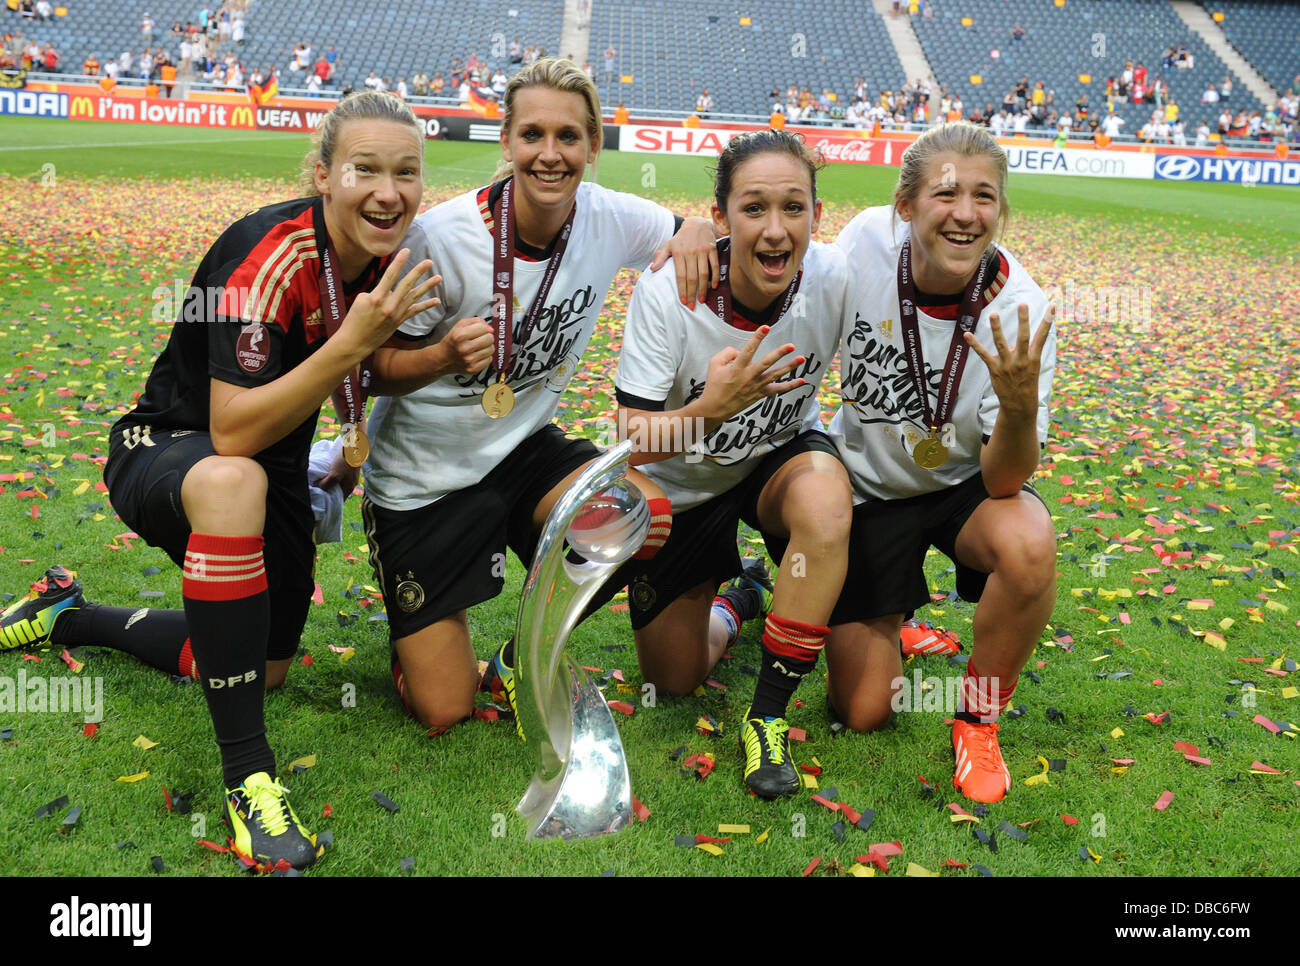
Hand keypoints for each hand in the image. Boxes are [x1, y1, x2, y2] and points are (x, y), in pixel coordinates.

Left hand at [317, 440, 359, 499]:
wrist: (353, 446)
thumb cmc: (345, 463)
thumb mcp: (334, 476)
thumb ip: (326, 484)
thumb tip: (318, 487)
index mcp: (349, 488)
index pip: (339, 500)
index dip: (330, 501)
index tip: (322, 499)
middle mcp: (351, 483)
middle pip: (338, 491)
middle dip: (328, 491)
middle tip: (318, 489)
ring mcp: (350, 476)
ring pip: (337, 483)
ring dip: (329, 482)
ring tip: (320, 480)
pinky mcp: (348, 468)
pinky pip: (338, 475)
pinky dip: (332, 475)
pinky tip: (326, 472)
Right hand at [338, 248, 440, 356]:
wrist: (355, 342)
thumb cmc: (354, 319)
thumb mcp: (361, 301)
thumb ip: (378, 292)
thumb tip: (391, 290)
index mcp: (376, 297)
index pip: (390, 275)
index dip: (399, 262)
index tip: (406, 251)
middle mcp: (388, 306)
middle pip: (406, 284)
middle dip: (418, 272)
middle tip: (429, 262)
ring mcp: (396, 314)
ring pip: (414, 297)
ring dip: (427, 286)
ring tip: (438, 278)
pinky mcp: (399, 321)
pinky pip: (414, 311)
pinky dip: (425, 305)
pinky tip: (436, 301)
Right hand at [434, 316, 493, 374]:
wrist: (443, 358)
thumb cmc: (452, 341)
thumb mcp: (459, 326)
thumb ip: (475, 321)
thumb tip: (490, 328)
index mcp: (460, 336)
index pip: (483, 328)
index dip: (484, 327)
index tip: (480, 330)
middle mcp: (464, 348)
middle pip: (489, 338)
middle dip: (486, 336)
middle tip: (480, 338)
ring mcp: (469, 360)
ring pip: (491, 349)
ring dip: (487, 346)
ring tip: (478, 347)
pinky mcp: (473, 369)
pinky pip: (489, 359)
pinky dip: (485, 356)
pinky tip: (477, 354)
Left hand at [649, 216, 717, 307]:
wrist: (697, 223)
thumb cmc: (681, 238)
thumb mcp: (669, 245)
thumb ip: (660, 257)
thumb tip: (652, 269)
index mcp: (679, 253)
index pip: (680, 275)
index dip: (682, 289)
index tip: (683, 302)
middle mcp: (690, 253)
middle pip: (692, 277)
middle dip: (692, 293)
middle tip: (692, 306)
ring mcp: (702, 251)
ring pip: (703, 273)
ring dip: (703, 288)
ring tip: (702, 300)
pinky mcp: (712, 249)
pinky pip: (715, 265)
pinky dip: (715, 276)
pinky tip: (713, 286)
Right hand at [699, 325, 804, 419]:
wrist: (715, 409)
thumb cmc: (714, 384)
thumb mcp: (714, 364)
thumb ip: (727, 352)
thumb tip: (740, 350)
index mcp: (736, 368)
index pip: (748, 350)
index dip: (757, 338)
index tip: (766, 327)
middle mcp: (748, 377)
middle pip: (766, 363)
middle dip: (779, 353)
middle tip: (791, 345)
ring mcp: (756, 386)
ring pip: (775, 375)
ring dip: (789, 367)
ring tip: (802, 358)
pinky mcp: (760, 394)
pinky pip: (778, 390)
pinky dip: (790, 386)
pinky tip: (802, 381)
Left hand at [964, 302, 1052, 419]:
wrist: (1020, 405)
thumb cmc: (1026, 383)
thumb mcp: (1031, 367)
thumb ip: (1022, 353)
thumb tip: (1011, 344)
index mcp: (1034, 357)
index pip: (1042, 336)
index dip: (1048, 321)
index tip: (1052, 306)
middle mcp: (1022, 360)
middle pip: (1023, 337)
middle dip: (1023, 321)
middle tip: (1023, 305)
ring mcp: (1008, 365)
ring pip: (1002, 344)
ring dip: (997, 329)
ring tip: (994, 314)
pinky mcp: (995, 370)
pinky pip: (983, 354)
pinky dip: (975, 345)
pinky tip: (967, 335)